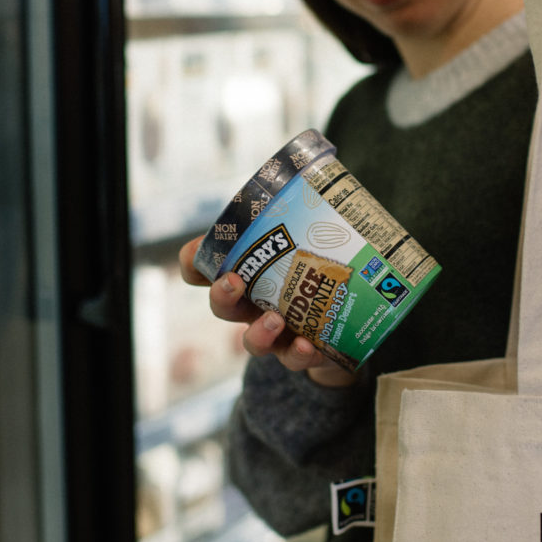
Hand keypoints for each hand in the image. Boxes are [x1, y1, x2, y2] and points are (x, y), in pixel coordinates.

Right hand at [177, 237, 357, 386]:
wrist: (349, 324)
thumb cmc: (320, 272)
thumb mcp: (311, 242)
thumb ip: (307, 219)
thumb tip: (316, 182)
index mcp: (250, 274)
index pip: (206, 269)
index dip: (193, 262)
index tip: (194, 254)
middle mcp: (254, 306)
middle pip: (222, 306)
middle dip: (221, 296)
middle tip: (234, 282)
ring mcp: (276, 334)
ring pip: (253, 341)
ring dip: (258, 333)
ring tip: (274, 321)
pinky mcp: (302, 352)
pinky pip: (293, 359)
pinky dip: (297, 354)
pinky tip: (308, 345)